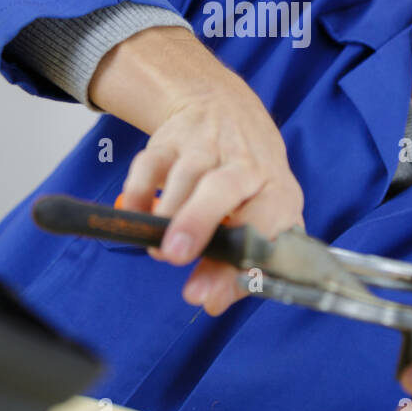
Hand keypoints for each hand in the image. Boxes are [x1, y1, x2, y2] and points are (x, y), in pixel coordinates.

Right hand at [88, 26, 304, 315]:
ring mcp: (205, 145)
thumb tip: (209, 301)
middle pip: (223, 186)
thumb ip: (236, 266)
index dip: (240, 262)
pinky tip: (136, 217)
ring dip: (167, 215)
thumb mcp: (257, 217)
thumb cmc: (247, 180)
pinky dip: (137, 194)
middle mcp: (243, 161)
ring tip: (160, 250)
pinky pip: (148, 165)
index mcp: (275, 188)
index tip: (210, 296)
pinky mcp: (169, 138)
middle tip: (175, 257)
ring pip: (184, 175)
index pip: (269, 221)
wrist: (226, 109)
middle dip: (198, 222)